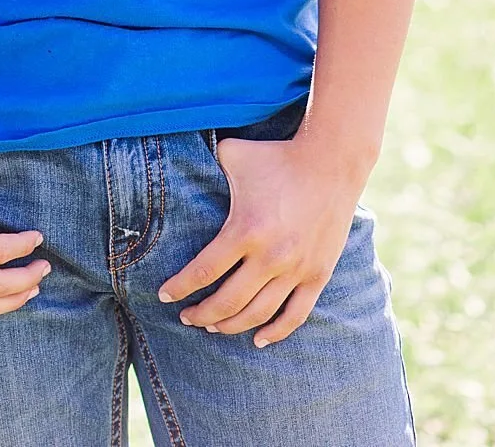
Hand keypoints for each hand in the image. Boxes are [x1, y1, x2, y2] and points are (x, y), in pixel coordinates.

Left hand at [159, 135, 364, 346]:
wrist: (331, 163)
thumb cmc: (274, 157)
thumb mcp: (231, 155)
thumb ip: (202, 166)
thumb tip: (176, 165)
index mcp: (244, 230)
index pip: (203, 271)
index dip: (180, 288)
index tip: (163, 296)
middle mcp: (271, 257)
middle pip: (228, 301)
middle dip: (202, 315)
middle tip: (186, 318)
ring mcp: (297, 269)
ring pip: (259, 313)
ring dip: (233, 325)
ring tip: (213, 328)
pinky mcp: (319, 274)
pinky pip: (296, 314)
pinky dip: (277, 331)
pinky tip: (259, 340)